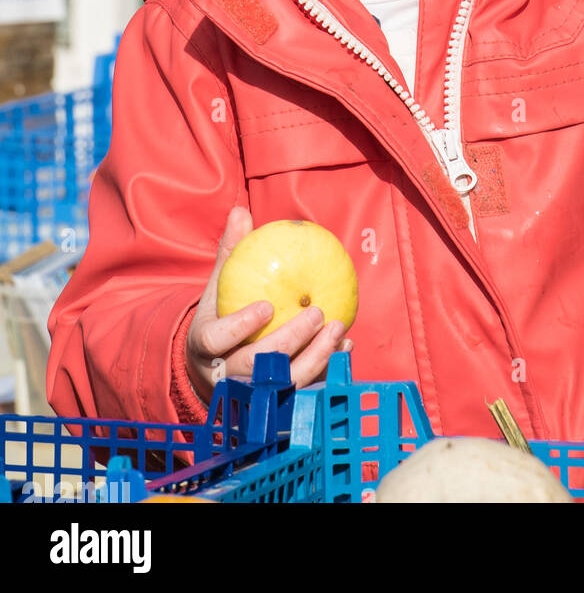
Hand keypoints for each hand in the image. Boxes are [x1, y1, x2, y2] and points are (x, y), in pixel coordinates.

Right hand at [184, 206, 350, 404]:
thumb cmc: (220, 317)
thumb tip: (241, 211)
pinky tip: (346, 346)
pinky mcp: (274, 404)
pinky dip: (328, 370)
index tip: (266, 306)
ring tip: (339, 326)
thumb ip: (230, 254)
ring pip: (283, 384)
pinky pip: (304, 391)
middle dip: (289, 341)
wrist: (213, 368)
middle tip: (316, 312)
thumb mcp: (218, 288)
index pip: (216, 341)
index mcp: (205, 347)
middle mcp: (224, 377)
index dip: (240, 327)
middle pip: (255, 366)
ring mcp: (250, 395)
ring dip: (315, 357)